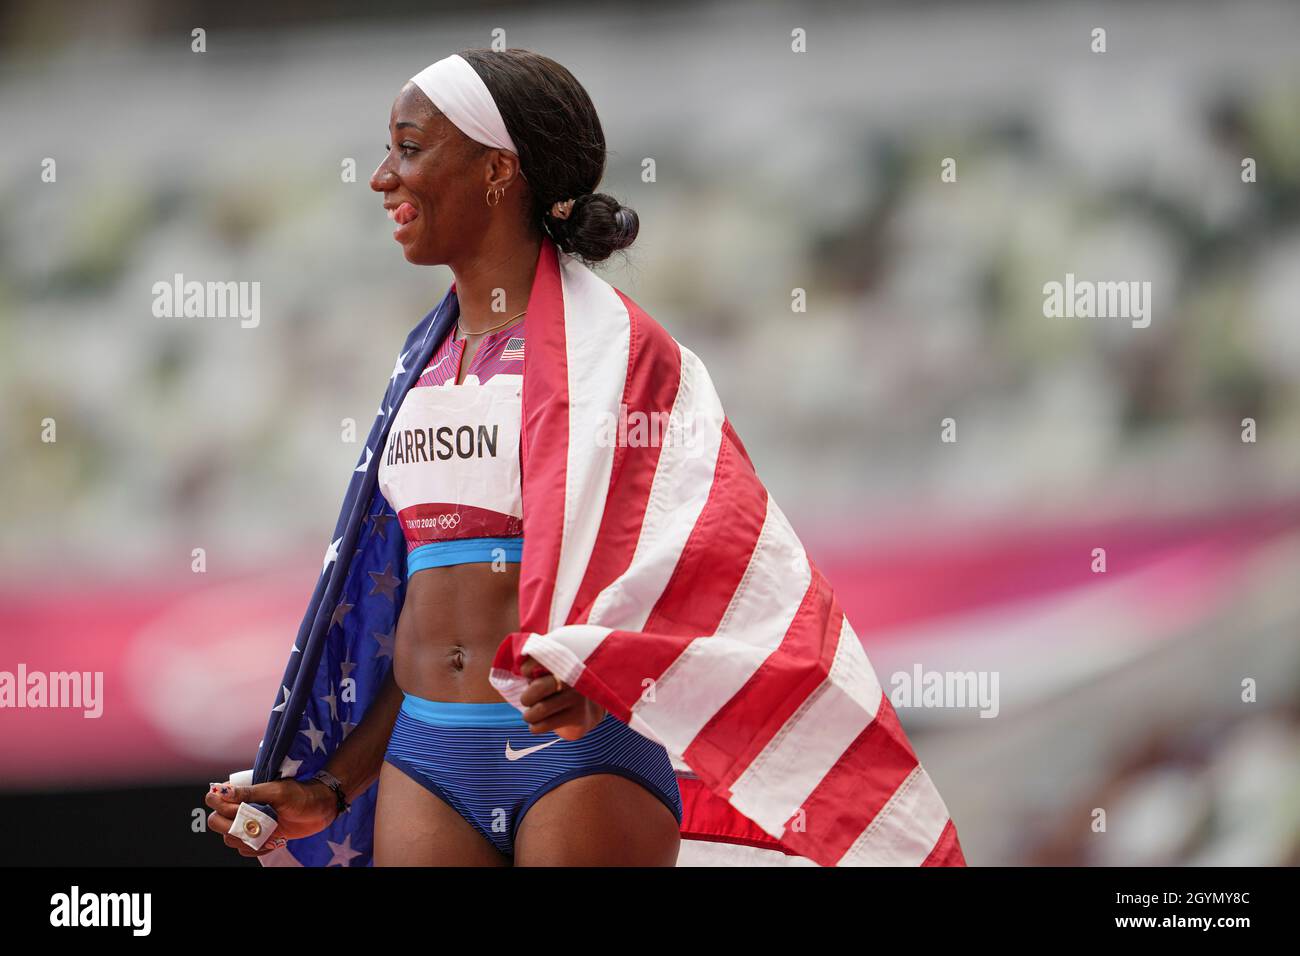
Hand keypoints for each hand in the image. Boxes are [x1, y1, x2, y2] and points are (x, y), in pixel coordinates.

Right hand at [204, 778, 338, 857]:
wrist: (322, 808)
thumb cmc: (301, 794)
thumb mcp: (277, 791)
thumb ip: (250, 792)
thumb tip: (223, 791)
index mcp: (244, 792)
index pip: (215, 799)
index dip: (220, 805)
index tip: (236, 808)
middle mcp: (243, 808)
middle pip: (217, 822)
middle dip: (230, 827)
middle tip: (252, 824)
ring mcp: (251, 824)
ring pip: (229, 839)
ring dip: (244, 840)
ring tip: (265, 832)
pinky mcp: (260, 838)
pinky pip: (245, 849)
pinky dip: (255, 849)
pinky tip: (272, 842)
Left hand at [519, 656, 604, 740]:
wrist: (582, 713)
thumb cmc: (555, 692)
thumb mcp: (546, 677)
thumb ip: (535, 673)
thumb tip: (524, 675)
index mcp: (563, 664)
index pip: (539, 660)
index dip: (527, 669)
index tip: (527, 675)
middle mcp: (572, 678)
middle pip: (539, 687)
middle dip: (526, 697)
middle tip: (525, 701)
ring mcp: (576, 697)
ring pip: (541, 709)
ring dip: (529, 716)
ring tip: (529, 716)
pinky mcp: (578, 716)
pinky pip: (546, 724)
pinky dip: (535, 727)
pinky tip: (536, 725)